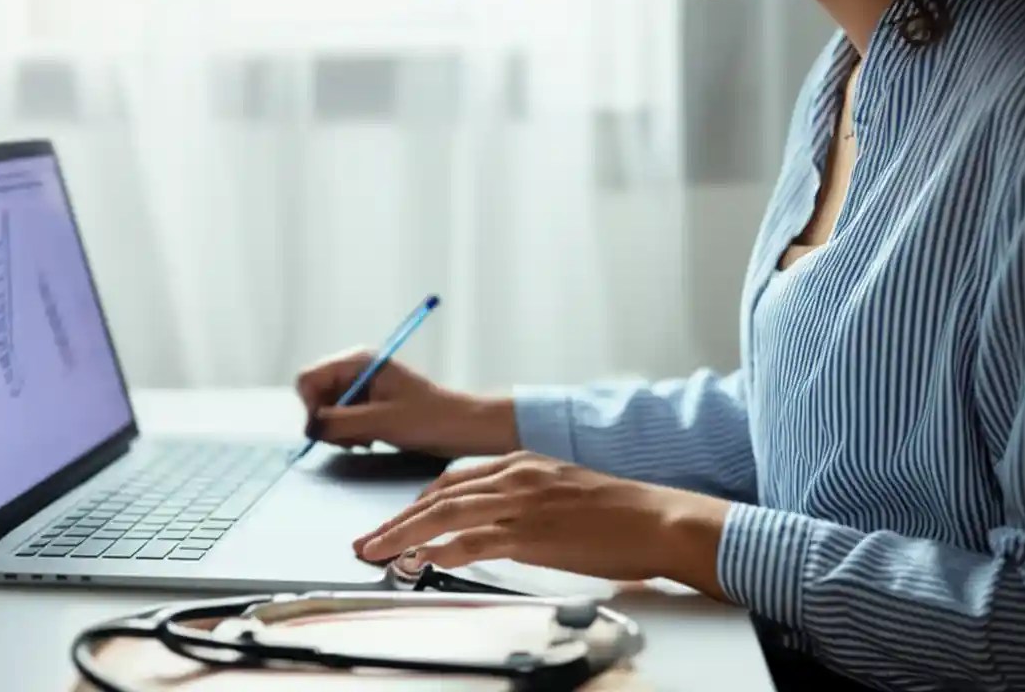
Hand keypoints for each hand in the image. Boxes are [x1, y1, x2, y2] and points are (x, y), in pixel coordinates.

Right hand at [295, 348, 518, 457]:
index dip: (310, 405)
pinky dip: (349, 434)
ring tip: (366, 440)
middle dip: (327, 421)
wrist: (463, 428)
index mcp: (359, 361)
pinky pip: (342, 420)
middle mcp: (357, 370)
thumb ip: (340, 422)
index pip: (309, 378)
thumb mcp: (381, 422)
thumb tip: (310, 428)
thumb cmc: (430, 419)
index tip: (325, 428)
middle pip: (316, 395)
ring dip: (340, 431)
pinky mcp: (369, 405)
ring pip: (327, 411)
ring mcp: (362, 388)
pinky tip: (369, 441)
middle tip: (352, 440)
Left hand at [353, 452, 730, 596]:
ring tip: (376, 553)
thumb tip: (494, 522)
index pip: (453, 479)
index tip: (396, 522)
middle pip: (438, 495)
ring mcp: (522, 504)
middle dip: (396, 520)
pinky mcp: (532, 535)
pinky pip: (474, 542)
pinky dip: (443, 551)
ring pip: (446, 515)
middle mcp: (516, 476)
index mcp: (522, 463)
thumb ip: (525, 497)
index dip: (417, 503)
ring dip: (404, 535)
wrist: (657, 519)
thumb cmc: (619, 512)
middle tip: (367, 540)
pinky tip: (422, 562)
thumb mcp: (563, 490)